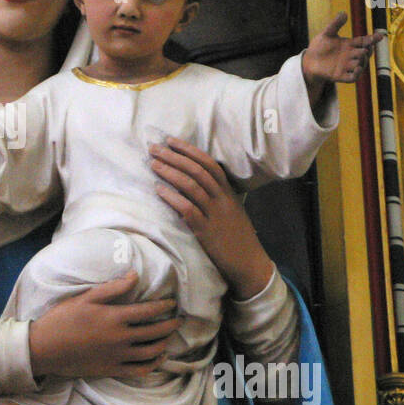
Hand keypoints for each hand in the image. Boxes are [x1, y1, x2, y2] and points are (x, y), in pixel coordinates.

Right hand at [28, 272, 180, 378]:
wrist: (45, 348)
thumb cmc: (63, 319)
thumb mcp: (86, 298)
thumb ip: (113, 288)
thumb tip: (135, 276)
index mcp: (115, 317)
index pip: (149, 311)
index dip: (164, 307)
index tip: (172, 304)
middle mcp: (121, 338)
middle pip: (155, 332)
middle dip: (170, 325)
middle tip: (179, 320)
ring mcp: (118, 356)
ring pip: (151, 352)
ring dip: (164, 343)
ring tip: (169, 337)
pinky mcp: (112, 370)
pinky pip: (140, 370)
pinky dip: (154, 364)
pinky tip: (158, 358)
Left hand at [150, 137, 274, 298]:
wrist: (249, 263)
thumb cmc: (236, 237)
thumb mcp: (231, 210)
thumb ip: (216, 195)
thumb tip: (191, 181)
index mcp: (228, 192)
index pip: (209, 164)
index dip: (189, 150)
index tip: (170, 141)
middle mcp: (222, 200)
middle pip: (197, 171)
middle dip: (174, 157)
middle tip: (154, 148)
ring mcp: (215, 215)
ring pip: (191, 186)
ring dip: (170, 172)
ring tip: (153, 164)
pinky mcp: (206, 232)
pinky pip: (187, 209)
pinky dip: (172, 197)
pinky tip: (158, 189)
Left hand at [302, 11, 382, 84]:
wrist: (309, 60)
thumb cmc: (319, 46)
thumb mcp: (327, 34)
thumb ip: (335, 24)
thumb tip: (343, 13)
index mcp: (349, 45)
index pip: (364, 41)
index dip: (373, 39)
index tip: (380, 35)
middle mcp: (350, 56)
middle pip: (364, 54)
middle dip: (367, 51)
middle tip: (367, 48)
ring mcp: (346, 66)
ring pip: (360, 65)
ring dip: (363, 62)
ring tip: (361, 57)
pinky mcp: (340, 76)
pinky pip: (352, 78)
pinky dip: (356, 74)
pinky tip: (357, 69)